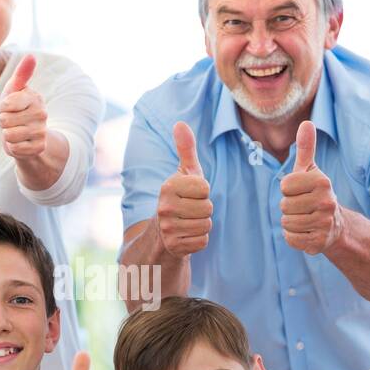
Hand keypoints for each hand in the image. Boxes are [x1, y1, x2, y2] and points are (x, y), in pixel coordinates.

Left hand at [0, 54, 47, 160]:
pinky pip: (14, 148)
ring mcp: (41, 131)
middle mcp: (42, 113)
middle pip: (4, 120)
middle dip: (3, 122)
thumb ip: (21, 74)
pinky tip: (20, 143)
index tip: (7, 108)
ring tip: (15, 131)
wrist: (29, 137)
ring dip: (7, 135)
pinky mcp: (39, 147)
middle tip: (12, 121)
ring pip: (8, 135)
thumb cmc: (17, 109)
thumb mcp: (15, 91)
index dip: (1, 108)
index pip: (5, 104)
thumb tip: (31, 56)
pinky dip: (13, 147)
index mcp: (34, 97)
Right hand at [156, 121, 212, 258]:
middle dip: (204, 210)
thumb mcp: (184, 173)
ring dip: (202, 225)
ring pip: (206, 225)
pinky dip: (198, 239)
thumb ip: (186, 149)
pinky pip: (203, 241)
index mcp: (168, 186)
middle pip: (208, 208)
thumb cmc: (180, 197)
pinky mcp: (174, 246)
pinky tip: (187, 235)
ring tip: (188, 221)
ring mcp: (168, 228)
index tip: (191, 194)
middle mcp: (164, 207)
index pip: (205, 188)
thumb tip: (180, 123)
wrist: (162, 232)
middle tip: (189, 210)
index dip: (203, 191)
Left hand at [279, 121, 342, 254]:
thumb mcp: (311, 170)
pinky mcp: (319, 242)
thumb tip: (307, 122)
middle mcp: (327, 202)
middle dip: (289, 207)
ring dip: (291, 222)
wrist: (336, 225)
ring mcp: (324, 223)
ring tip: (305, 219)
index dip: (288, 189)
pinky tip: (306, 231)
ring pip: (286, 222)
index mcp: (322, 182)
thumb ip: (306, 148)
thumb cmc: (315, 193)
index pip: (285, 185)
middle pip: (284, 205)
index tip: (300, 191)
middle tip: (304, 207)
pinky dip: (294, 237)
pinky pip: (291, 238)